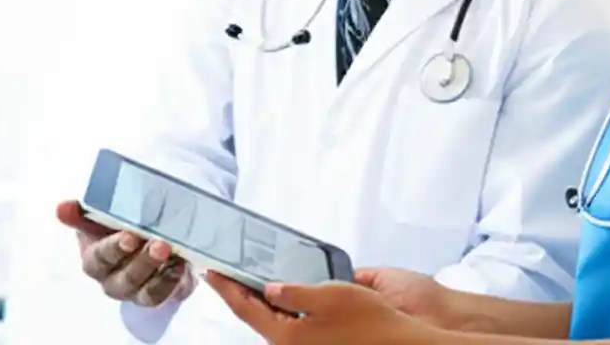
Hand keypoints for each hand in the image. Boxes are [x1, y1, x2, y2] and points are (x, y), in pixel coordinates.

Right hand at [55, 200, 195, 307]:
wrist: (143, 241)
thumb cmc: (116, 228)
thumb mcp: (100, 218)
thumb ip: (82, 214)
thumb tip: (61, 208)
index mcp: (95, 260)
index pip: (100, 259)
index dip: (114, 249)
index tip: (130, 236)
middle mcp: (113, 281)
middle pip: (125, 278)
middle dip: (143, 262)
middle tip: (160, 244)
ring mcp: (137, 292)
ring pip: (147, 291)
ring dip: (162, 274)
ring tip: (173, 254)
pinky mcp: (159, 294)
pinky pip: (165, 295)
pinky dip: (174, 281)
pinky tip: (182, 264)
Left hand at [206, 272, 449, 344]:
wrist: (399, 344)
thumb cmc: (370, 323)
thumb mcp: (330, 296)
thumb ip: (294, 292)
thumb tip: (269, 288)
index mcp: (287, 336)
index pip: (245, 308)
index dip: (226, 288)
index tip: (210, 272)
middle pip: (256, 316)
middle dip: (240, 293)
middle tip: (225, 271)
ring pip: (272, 322)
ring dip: (261, 300)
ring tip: (250, 277)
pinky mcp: (316, 344)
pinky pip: (288, 325)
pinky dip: (280, 308)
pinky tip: (284, 294)